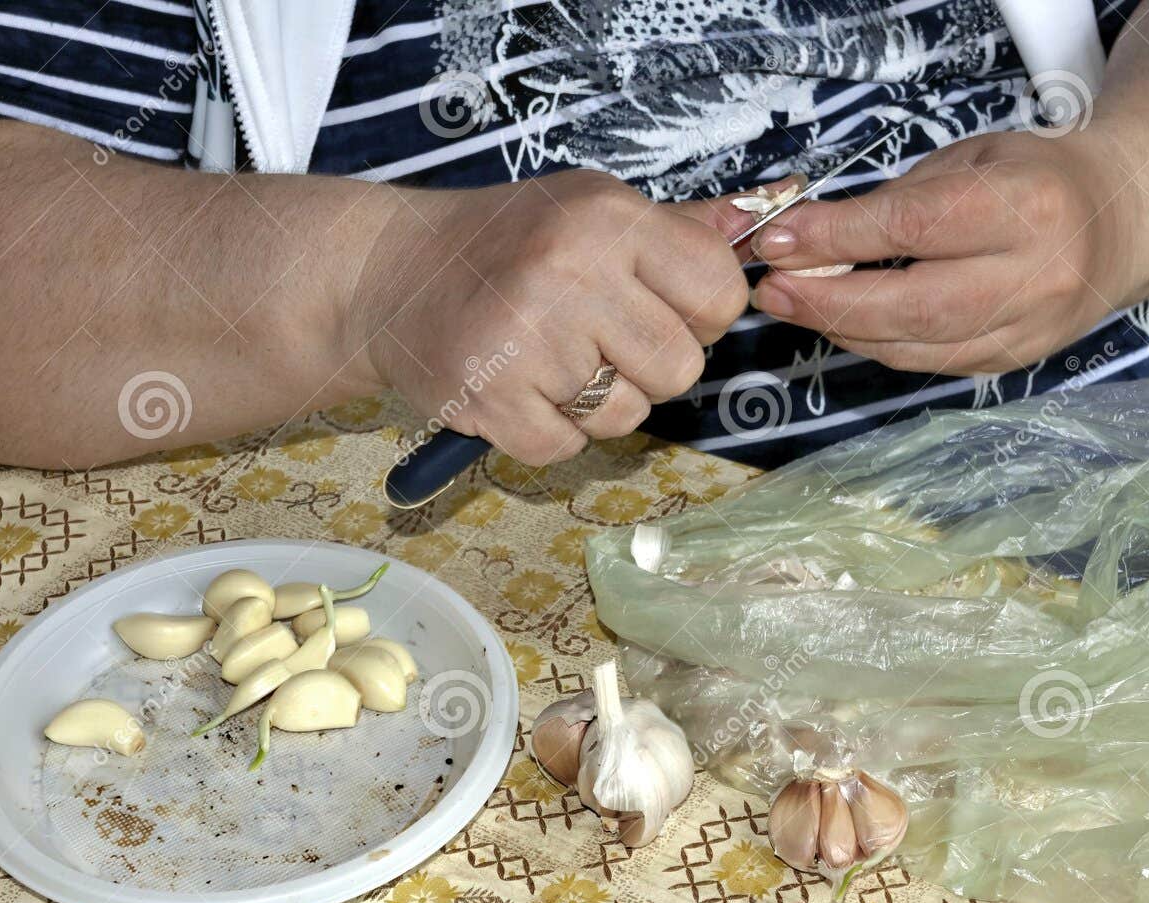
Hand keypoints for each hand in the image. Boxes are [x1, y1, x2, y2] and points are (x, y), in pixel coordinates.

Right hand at [353, 171, 751, 465]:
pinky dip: (549, 432)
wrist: (393, 273)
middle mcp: (571, 272)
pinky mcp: (492, 399)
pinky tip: (521, 389)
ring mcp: (528, 339)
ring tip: (552, 361)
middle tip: (598, 342)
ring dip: (596, 404)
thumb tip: (755, 225)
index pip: (719, 292)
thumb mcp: (591, 209)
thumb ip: (676, 229)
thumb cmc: (506, 243)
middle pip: (680, 369)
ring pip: (626, 417)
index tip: (659, 310)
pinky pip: (566, 447)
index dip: (700, 316)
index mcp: (609, 219)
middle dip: (648, 368)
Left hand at [747, 129, 1147, 373]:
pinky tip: (840, 324)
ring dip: (842, 329)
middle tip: (772, 290)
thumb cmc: (1036, 180)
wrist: (1120, 222)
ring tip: (792, 306)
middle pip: (914, 304)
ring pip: (917, 345)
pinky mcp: (1012, 361)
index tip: (780, 237)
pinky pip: (929, 363)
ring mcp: (1028, 328)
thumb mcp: (973, 161)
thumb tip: (810, 236)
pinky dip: (876, 345)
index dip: (837, 237)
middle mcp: (1035, 275)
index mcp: (1028, 206)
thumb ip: (899, 201)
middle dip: (829, 300)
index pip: (914, 228)